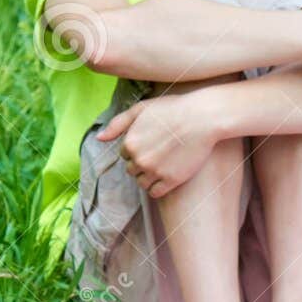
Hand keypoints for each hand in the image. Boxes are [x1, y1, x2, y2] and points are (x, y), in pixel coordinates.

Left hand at [96, 91, 216, 198]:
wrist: (203, 118)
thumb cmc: (173, 109)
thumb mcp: (141, 109)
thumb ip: (118, 124)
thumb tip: (99, 138)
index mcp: (129, 143)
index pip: (126, 154)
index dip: (138, 148)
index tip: (153, 142)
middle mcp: (139, 159)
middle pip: (132, 170)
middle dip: (143, 163)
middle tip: (160, 153)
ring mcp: (155, 171)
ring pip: (142, 183)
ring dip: (150, 177)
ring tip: (165, 164)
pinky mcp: (171, 180)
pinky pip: (155, 193)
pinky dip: (158, 188)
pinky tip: (168, 176)